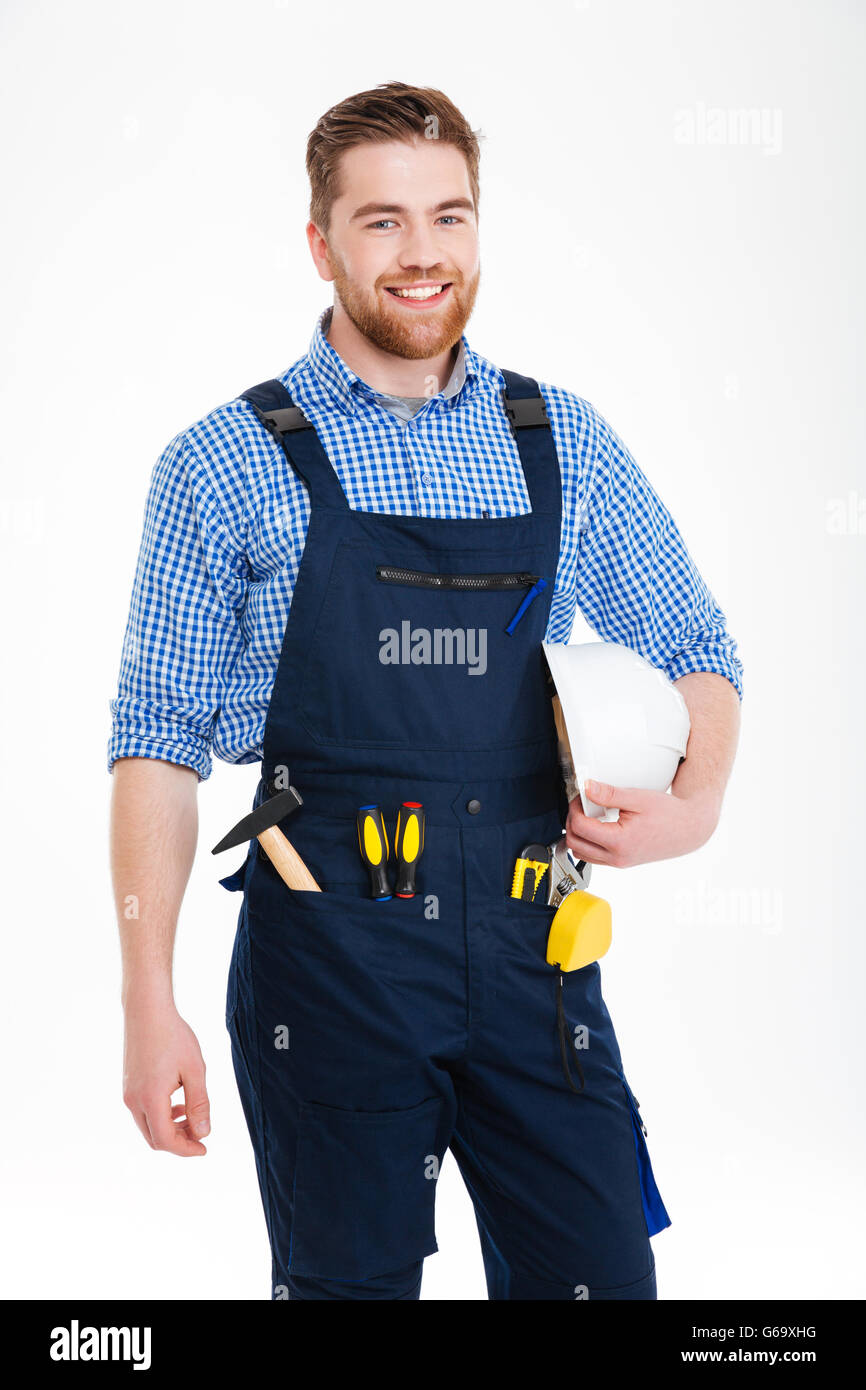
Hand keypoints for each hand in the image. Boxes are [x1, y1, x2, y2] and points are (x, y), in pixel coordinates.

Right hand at [123, 995, 209, 1155]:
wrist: (147, 1010)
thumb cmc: (173, 1036)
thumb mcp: (194, 1070)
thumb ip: (199, 1104)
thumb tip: (204, 1133)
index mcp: (150, 1098)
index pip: (166, 1140)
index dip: (186, 1149)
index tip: (204, 1148)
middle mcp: (133, 1100)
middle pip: (154, 1139)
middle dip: (179, 1142)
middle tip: (201, 1134)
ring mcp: (128, 1093)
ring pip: (148, 1127)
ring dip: (170, 1129)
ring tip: (192, 1117)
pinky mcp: (128, 1086)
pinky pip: (143, 1113)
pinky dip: (161, 1116)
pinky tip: (178, 1104)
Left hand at [564, 779, 719, 868]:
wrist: (689, 829)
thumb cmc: (670, 815)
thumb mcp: (638, 798)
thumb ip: (610, 794)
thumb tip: (587, 788)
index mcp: (619, 841)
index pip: (580, 827)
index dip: (575, 808)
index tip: (581, 797)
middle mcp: (617, 857)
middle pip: (575, 843)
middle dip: (572, 821)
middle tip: (582, 804)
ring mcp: (619, 862)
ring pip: (581, 853)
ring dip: (578, 833)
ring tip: (590, 814)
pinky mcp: (621, 862)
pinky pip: (594, 856)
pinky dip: (589, 841)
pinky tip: (599, 825)